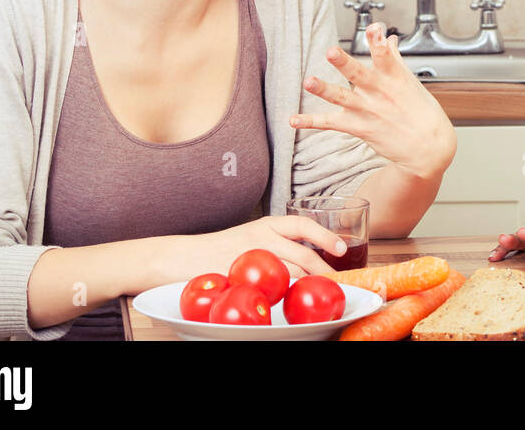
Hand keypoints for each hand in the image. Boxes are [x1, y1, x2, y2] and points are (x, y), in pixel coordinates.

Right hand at [165, 216, 344, 281]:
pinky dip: (283, 294)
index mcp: (266, 224)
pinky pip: (269, 288)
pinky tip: (289, 300)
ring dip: (307, 284)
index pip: (302, 224)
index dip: (324, 236)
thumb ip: (276, 243)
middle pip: (302, 255)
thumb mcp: (250, 235)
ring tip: (318, 292)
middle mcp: (261, 237)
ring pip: (289, 273)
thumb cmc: (220, 248)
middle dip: (323, 270)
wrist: (184, 256)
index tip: (340, 247)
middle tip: (336, 282)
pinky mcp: (241, 276)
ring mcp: (251, 258)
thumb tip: (307, 261)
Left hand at [289, 23, 456, 179]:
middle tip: (331, 51)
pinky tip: (294, 119)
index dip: (379, 41)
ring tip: (309, 81)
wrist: (428, 147)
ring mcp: (368, 110)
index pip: (386, 55)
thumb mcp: (410, 81)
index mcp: (394, 77)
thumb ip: (394, 58)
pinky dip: (311, 122)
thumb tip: (389, 39)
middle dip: (344, 63)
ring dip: (324, 89)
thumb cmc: (422, 111)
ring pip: (341, 97)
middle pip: (359, 74)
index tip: (374, 28)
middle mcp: (379, 92)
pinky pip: (331, 123)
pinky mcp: (359, 127)